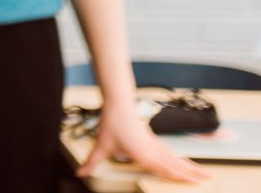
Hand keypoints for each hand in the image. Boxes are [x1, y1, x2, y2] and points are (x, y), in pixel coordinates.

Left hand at [78, 103, 210, 184]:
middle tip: (209, 180)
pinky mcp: (153, 139)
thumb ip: (91, 162)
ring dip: (190, 166)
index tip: (194, 183)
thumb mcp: (101, 146)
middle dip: (192, 174)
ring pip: (176, 158)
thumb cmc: (111, 123)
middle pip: (176, 165)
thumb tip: (80, 172)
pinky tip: (184, 162)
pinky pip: (170, 152)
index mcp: (143, 155)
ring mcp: (155, 144)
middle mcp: (152, 150)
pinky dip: (180, 159)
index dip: (179, 177)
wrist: (118, 104)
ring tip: (203, 173)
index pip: (165, 170)